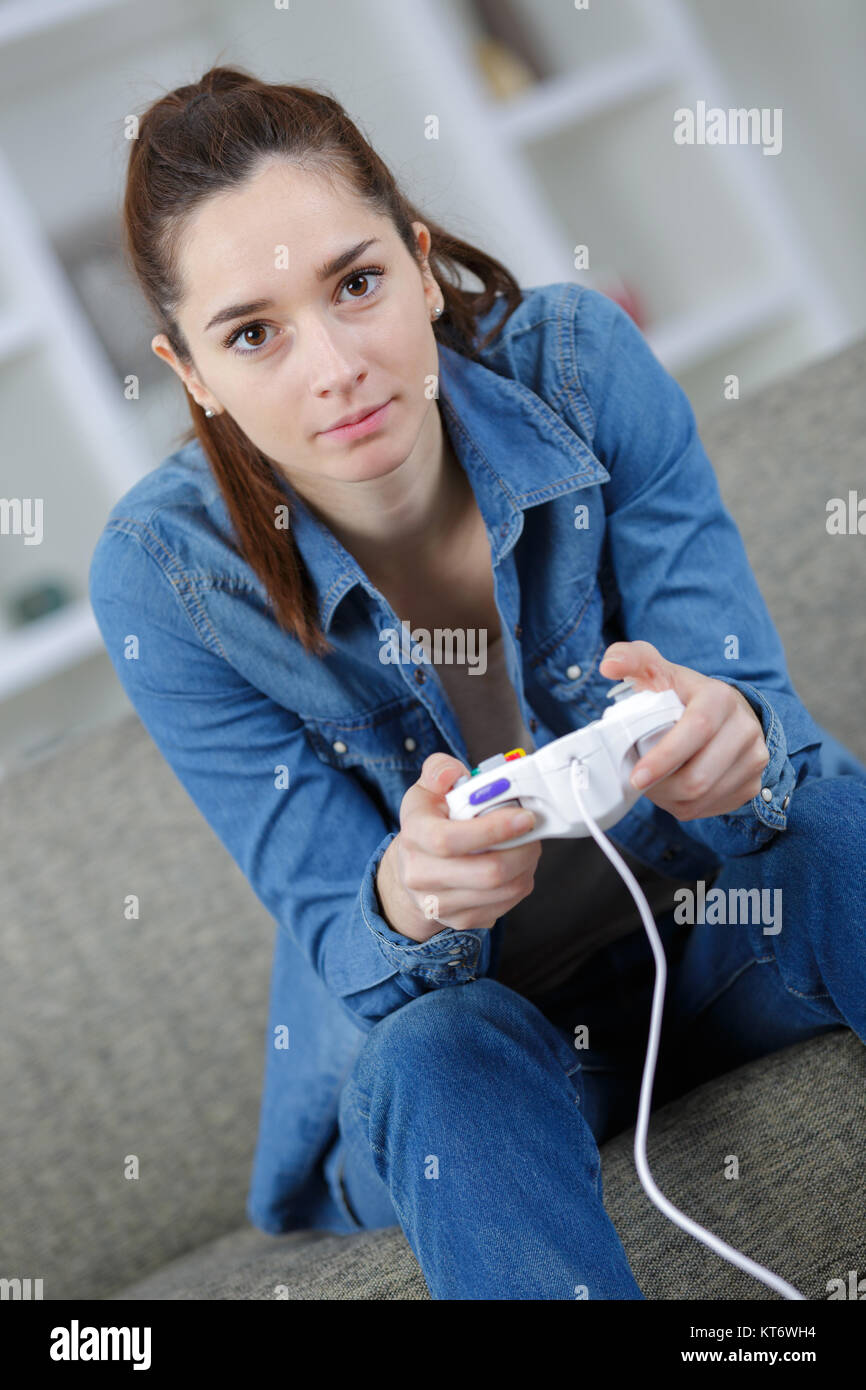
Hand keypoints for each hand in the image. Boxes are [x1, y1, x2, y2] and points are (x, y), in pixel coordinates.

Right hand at [377, 754, 541, 938]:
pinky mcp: (460, 920)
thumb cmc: (429, 822)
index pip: (449, 840)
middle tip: (534, 830)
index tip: (524, 817)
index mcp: (414, 835)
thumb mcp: (427, 789)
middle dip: (522, 850)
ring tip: (527, 845)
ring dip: (526, 866)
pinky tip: (517, 866)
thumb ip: (439, 770)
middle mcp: (420, 874)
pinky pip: (504, 906)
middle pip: (485, 873)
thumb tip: (452, 774)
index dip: (493, 830)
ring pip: (502, 891)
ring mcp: (439, 903)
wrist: (412, 869)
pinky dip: (520, 883)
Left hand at [598, 639, 769, 821]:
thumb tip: (608, 665)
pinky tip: (675, 789)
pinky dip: (685, 805)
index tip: (636, 778)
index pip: (696, 731)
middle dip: (661, 787)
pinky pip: (710, 809)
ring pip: (703, 798)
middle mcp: (745, 728)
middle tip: (639, 782)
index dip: (664, 758)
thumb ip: (631, 659)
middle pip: (699, 777)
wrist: (726, 713)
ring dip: (670, 798)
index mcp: (720, 698)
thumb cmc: (683, 694)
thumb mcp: (658, 670)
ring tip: (656, 783)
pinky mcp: (753, 784)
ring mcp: (754, 759)